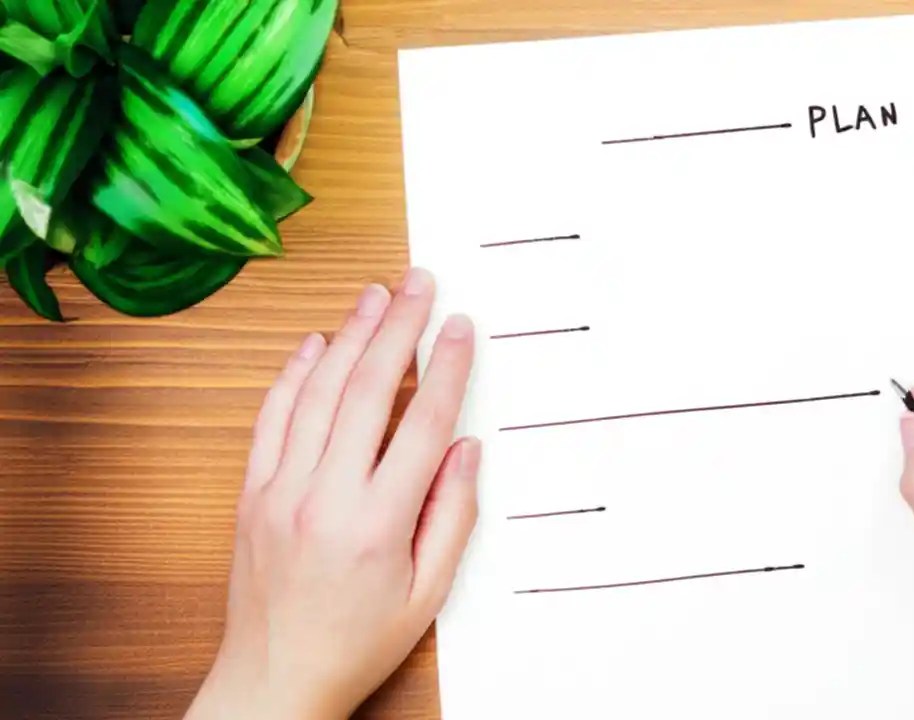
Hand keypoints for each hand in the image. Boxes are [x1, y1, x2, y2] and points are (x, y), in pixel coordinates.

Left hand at [187, 269, 478, 719]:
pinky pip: (272, 418)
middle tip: (418, 284)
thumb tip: (466, 450)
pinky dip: (292, 375)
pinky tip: (315, 343)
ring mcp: (281, 490)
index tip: (459, 327)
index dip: (444, 367)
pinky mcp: (253, 493)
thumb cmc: (355, 642)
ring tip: (375, 296)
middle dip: (397, 328)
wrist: (274, 678)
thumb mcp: (427, 593)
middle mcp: (324, 496)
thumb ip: (451, 515)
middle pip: (366, 390)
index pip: (420, 424)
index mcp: (376, 523)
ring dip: (349, 336)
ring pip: (317, 392)